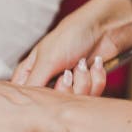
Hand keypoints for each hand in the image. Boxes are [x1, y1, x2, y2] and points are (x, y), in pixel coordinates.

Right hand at [12, 0, 131, 93]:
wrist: (105, 28)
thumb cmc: (70, 35)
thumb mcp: (47, 60)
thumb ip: (34, 84)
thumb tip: (27, 104)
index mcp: (31, 73)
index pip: (25, 97)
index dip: (37, 98)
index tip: (49, 87)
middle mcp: (48, 82)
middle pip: (52, 104)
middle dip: (65, 88)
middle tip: (68, 71)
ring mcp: (69, 86)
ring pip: (72, 101)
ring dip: (83, 81)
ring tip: (83, 64)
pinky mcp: (87, 88)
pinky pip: (91, 97)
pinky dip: (95, 80)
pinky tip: (94, 66)